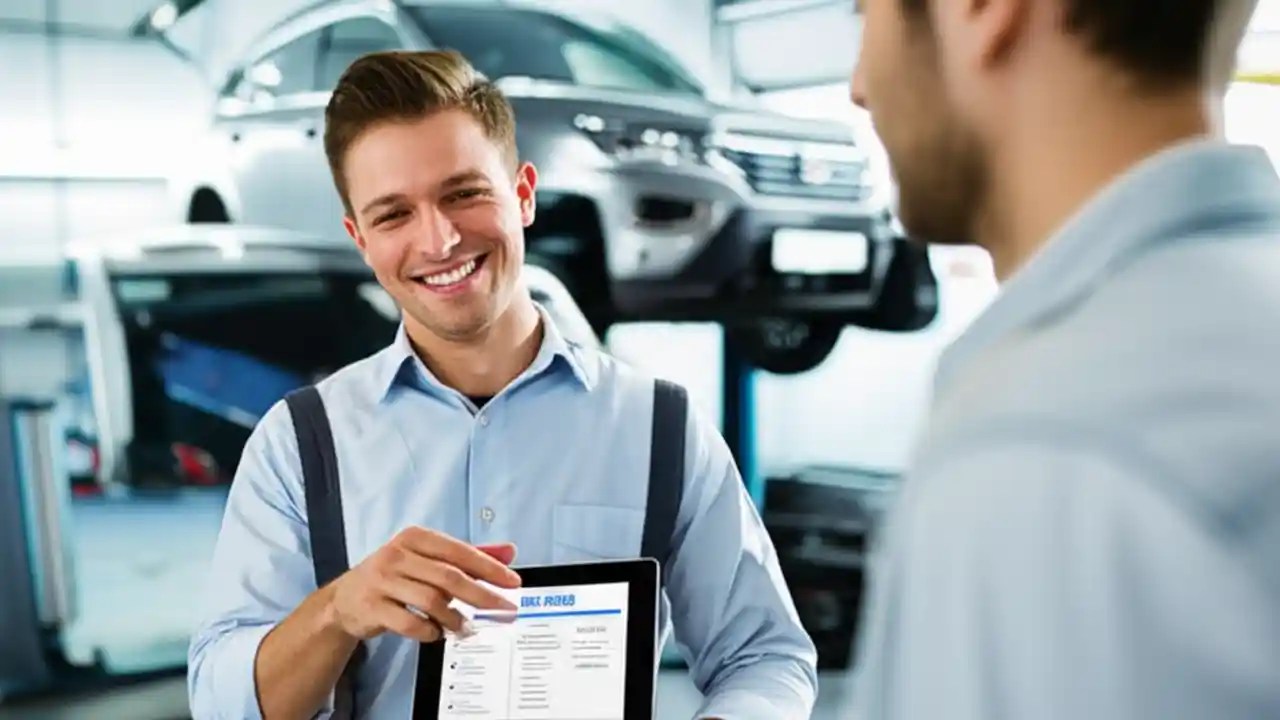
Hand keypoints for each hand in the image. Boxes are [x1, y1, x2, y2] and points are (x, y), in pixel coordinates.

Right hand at [325, 527, 519, 643]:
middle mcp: (397, 554)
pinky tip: (436, 633)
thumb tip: (509, 550)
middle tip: (504, 609)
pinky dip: (429, 631)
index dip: (489, 567)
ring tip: (464, 627)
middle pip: (449, 577)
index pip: (460, 551)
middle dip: (481, 595)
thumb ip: (468, 555)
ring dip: (454, 618)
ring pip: (431, 600)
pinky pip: (410, 622)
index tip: (513, 582)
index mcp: (415, 537)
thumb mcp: (428, 558)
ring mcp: (382, 580)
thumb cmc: (394, 575)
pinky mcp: (372, 606)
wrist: (345, 599)